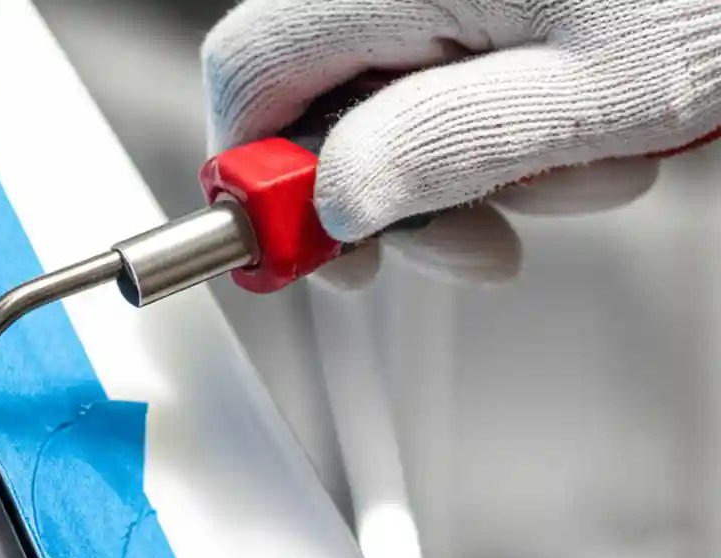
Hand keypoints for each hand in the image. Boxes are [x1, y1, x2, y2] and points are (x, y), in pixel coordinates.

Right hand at [203, 0, 720, 287]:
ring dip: (462, 172)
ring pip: (384, 100)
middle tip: (457, 246)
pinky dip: (492, 132)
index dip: (258, 172)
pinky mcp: (472, 4)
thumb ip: (448, 145)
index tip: (302, 241)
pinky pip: (440, 80)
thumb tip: (334, 202)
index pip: (251, 72)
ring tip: (568, 183)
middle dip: (385, 193)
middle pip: (313, 96)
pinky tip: (570, 145)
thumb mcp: (594, 94)